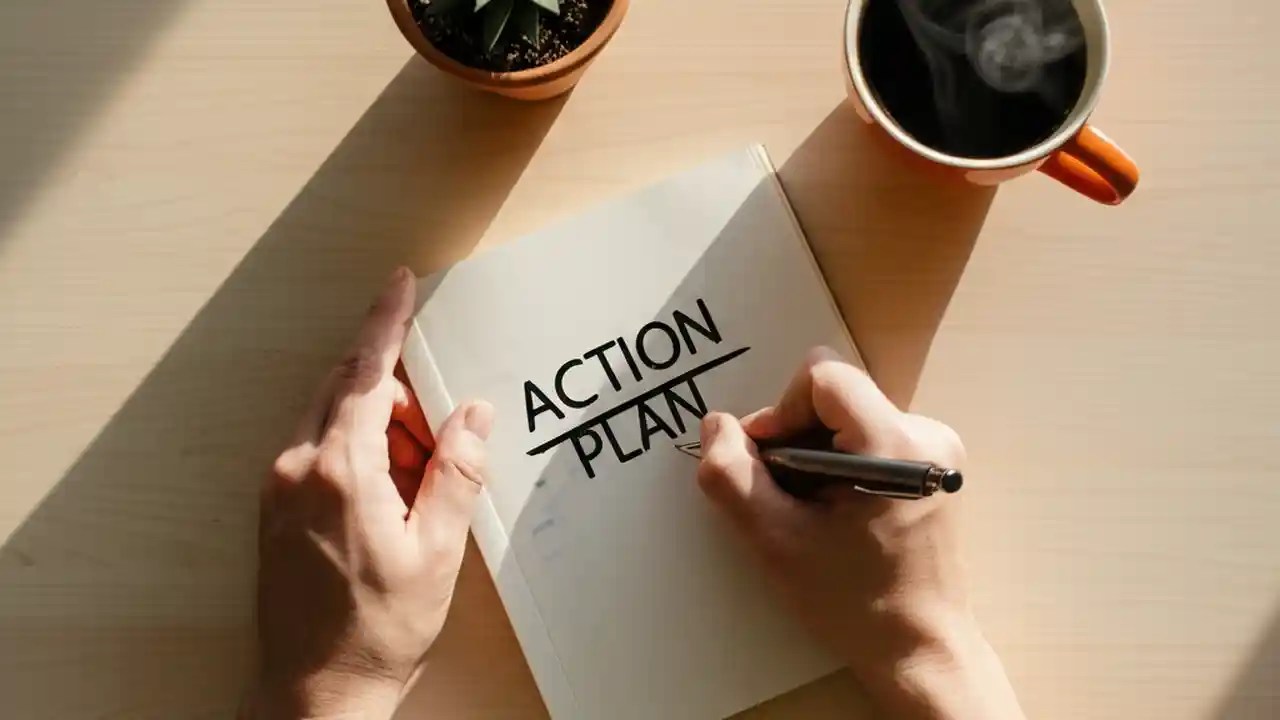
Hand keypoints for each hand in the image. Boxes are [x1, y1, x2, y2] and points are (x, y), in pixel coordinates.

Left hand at [244, 268, 492, 719]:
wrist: (316, 689)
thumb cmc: (378, 629)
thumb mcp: (437, 550)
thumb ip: (457, 472)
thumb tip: (473, 415)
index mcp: (340, 470)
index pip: (365, 373)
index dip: (386, 323)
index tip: (398, 284)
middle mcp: (296, 469)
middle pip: (346, 391)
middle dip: (395, 398)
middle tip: (434, 445)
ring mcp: (278, 489)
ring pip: (332, 422)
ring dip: (377, 432)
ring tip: (413, 492)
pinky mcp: (274, 509)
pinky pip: (316, 453)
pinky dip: (355, 456)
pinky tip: (384, 501)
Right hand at [697, 347, 1022, 719]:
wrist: (920, 649)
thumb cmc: (853, 602)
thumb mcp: (776, 542)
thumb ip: (733, 476)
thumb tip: (717, 423)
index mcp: (895, 444)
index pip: (823, 375)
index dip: (780, 409)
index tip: (769, 461)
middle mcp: (927, 433)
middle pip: (835, 395)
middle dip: (797, 435)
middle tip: (786, 495)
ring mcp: (938, 448)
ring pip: (850, 416)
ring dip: (816, 452)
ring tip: (813, 509)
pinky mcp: (937, 465)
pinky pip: (871, 435)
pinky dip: (841, 462)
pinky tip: (838, 511)